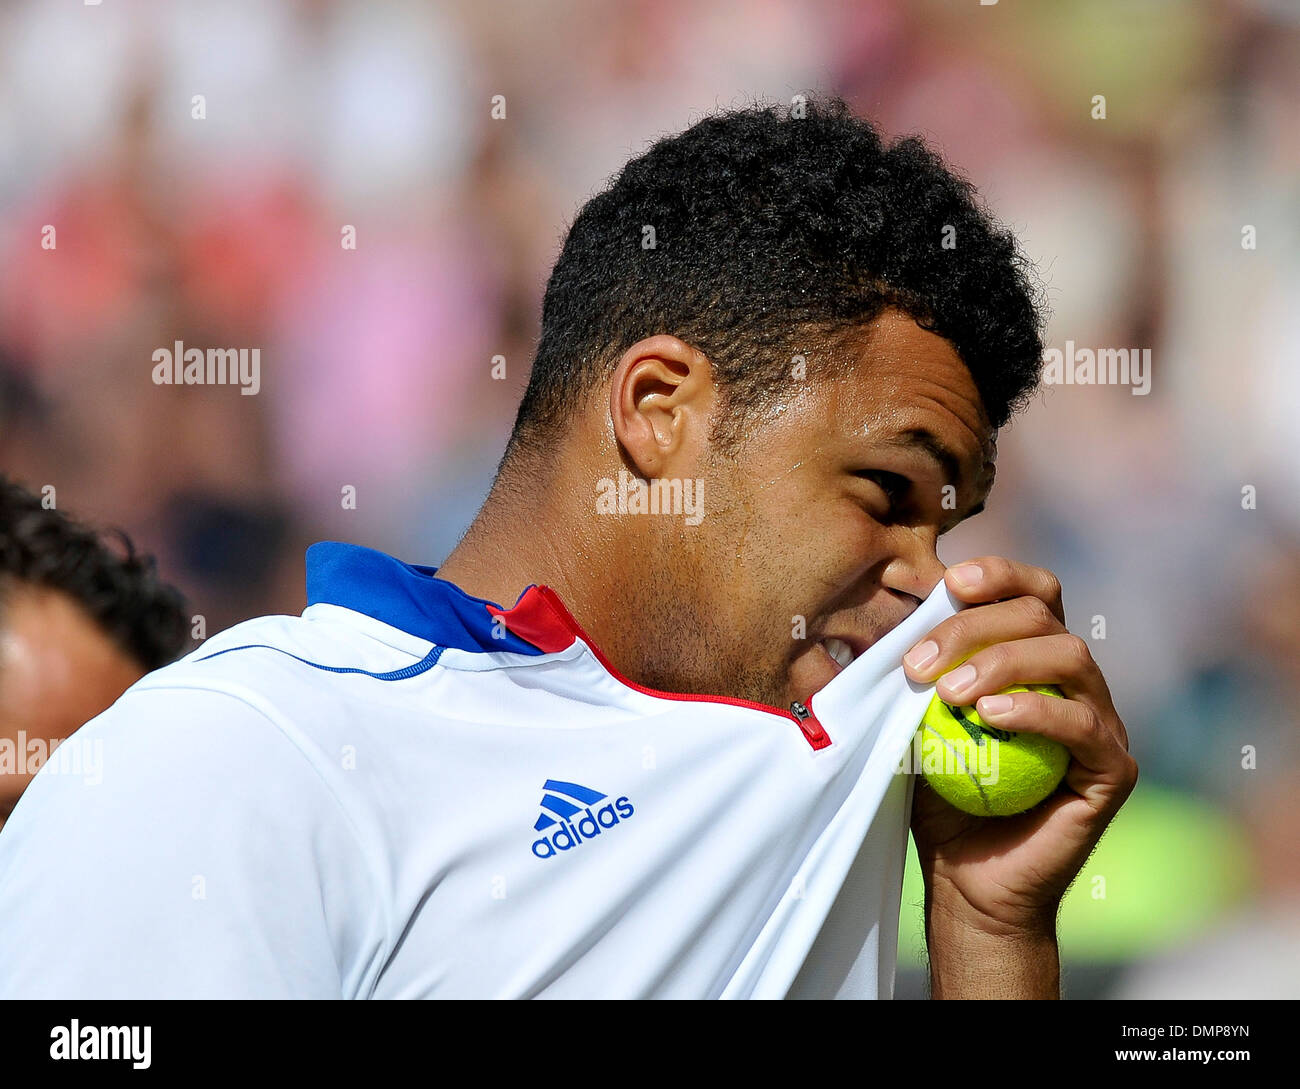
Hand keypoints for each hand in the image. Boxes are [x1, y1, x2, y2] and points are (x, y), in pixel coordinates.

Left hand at [902, 557, 1138, 938]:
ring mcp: (1101, 722)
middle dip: (974, 626)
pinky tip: (990, 716)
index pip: (1032, 593)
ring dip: (1003, 662)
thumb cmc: (940, 796)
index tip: (948, 581)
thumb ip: (920, 672)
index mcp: (1035, 660)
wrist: (966, 881)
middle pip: (1042, 616)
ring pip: (1069, 656)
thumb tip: (890, 615)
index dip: (999, 574)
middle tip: (917, 664)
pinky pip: (1083, 723)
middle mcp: (1076, 683)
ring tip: (949, 693)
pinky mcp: (1112, 768)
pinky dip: (1035, 709)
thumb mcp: (918, 721)